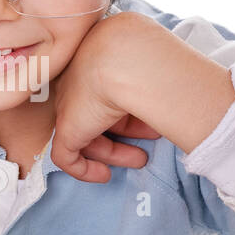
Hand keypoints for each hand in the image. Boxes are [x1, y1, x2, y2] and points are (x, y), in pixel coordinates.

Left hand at [50, 14, 161, 182]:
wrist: (125, 58)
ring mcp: (69, 106)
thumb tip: (169, 95)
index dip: (130, 111)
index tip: (150, 121)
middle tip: (151, 139)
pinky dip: (84, 170)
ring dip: (115, 152)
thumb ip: (152, 84)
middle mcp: (80, 84)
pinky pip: (66, 157)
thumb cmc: (144, 58)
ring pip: (85, 136)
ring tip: (141, 159)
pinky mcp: (65, 130)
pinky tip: (105, 176)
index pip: (108, 93)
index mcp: (98, 66)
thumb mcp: (149, 71)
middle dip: (126, 133)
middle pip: (97, 115)